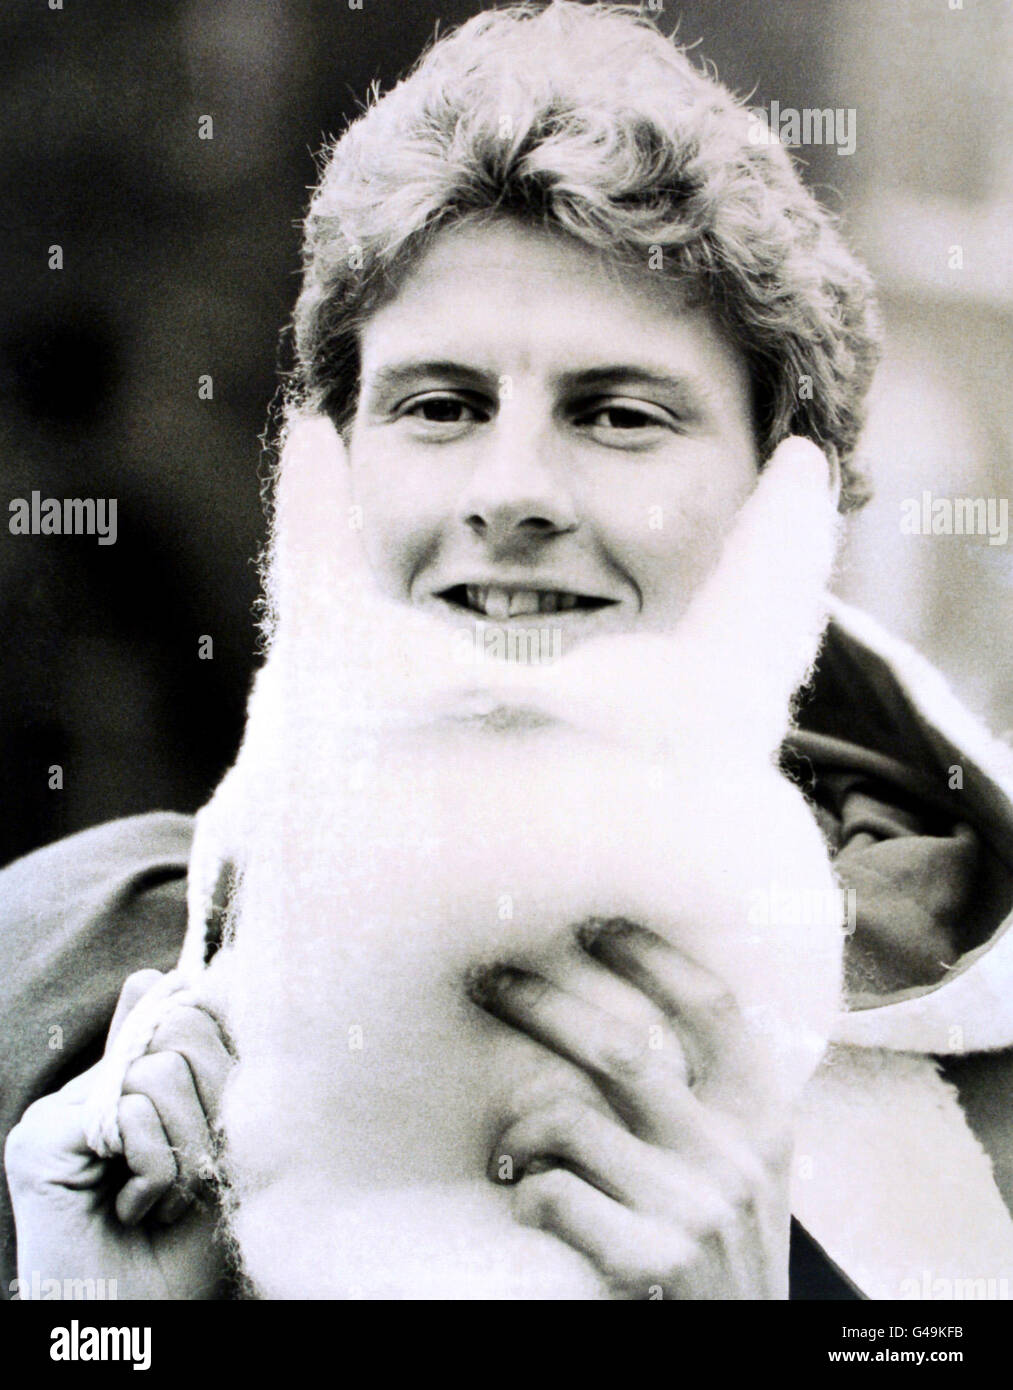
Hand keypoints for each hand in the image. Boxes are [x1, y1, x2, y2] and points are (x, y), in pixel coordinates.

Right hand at [5, 970, 233, 1300]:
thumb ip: (210, 1067)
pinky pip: (129, 1115)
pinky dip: (155, 1171)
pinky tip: (134, 1211)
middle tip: (196, 1177)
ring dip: (187, 1153)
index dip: (227, 1042)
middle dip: (214, 1109)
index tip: (233, 1104)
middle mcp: (95, 1085)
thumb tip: (185, 973)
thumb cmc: (191, 1250)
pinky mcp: (38, 1140)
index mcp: (138, 1079)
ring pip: (162, 1071)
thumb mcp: (223, 1148)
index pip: (189, 1005)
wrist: (142, 1327)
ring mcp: (60, 1110)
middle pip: (185, 1026)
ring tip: (165, 1201)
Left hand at [468, 920, 793, 1298]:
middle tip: (486, 979)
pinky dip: (523, 1193)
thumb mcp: (750, 1172)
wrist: (749, 1358)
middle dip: (539, 1004)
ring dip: (517, 1127)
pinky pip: (552, 1192)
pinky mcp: (653, 1259)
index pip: (713, 1007)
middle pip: (620, 1048)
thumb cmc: (728, 1256)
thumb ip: (713, 1106)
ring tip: (506, 1151)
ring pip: (568, 1118)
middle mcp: (736, 1154)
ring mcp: (696, 1207)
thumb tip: (630, 1025)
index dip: (652, 956)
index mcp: (765, 1119)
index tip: (594, 924)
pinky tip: (525, 1204)